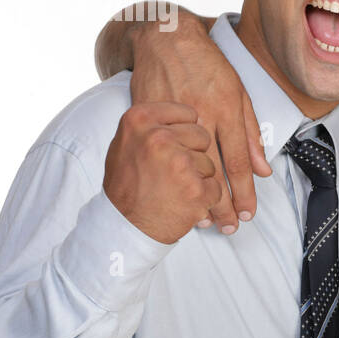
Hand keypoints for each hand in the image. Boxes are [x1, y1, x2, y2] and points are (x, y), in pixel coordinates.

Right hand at [103, 102, 224, 243]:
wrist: (123, 226)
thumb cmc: (126, 185)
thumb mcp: (127, 142)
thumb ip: (152, 124)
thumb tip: (181, 111)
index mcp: (140, 119)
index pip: (188, 113)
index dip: (187, 131)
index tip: (178, 141)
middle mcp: (159, 137)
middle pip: (202, 136)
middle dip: (194, 154)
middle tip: (172, 171)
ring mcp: (179, 162)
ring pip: (210, 163)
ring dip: (198, 178)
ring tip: (173, 188)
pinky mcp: (196, 188)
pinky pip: (215, 187)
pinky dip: (204, 198)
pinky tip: (182, 202)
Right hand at [128, 11, 269, 232]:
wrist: (167, 40)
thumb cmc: (209, 66)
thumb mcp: (239, 94)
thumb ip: (252, 133)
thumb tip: (264, 170)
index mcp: (226, 110)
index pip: (239, 161)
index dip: (245, 192)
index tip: (249, 213)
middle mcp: (202, 117)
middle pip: (214, 172)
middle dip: (223, 205)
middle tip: (230, 228)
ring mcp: (173, 119)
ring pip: (187, 169)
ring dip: (198, 197)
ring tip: (209, 222)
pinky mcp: (150, 117)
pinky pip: (164, 156)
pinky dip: (172, 179)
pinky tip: (178, 197)